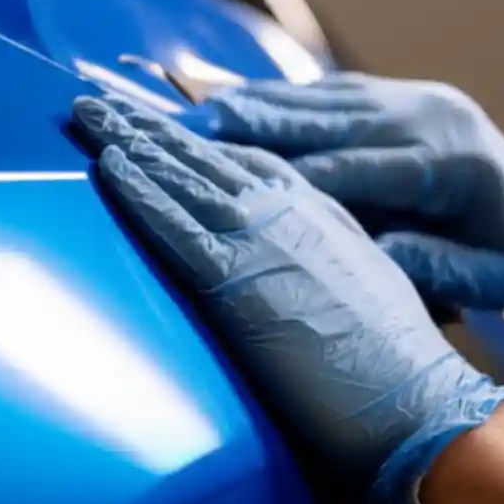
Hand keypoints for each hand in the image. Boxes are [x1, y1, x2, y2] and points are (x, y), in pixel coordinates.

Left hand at [72, 94, 503, 503]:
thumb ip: (328, 267)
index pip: (251, 164)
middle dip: (155, 129)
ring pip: (184, 176)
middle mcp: (291, 212)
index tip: (169, 129)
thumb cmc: (396, 368)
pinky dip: (138, 189)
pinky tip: (107, 163)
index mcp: (324, 215)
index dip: (204, 145)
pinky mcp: (234, 276)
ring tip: (89, 113)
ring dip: (133, 140)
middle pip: (209, 158)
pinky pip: (173, 221)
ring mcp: (262, 238)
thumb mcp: (366, 293)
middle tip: (106, 103)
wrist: (414, 401)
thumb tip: (305, 279)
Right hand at [207, 73, 503, 308]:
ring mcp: (411, 97)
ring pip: (320, 98)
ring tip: (193, 114)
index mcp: (452, 164)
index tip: (233, 184)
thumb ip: (435, 268)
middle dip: (255, 125)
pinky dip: (278, 101)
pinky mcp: (394, 96)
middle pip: (327, 119)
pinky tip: (232, 106)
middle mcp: (428, 116)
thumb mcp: (492, 280)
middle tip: (189, 130)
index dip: (292, 177)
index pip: (357, 169)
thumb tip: (369, 253)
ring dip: (255, 105)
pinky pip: (328, 94)